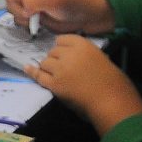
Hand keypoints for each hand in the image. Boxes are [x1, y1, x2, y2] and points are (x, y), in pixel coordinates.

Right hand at [6, 0, 114, 35]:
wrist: (86, 16)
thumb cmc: (73, 1)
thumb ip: (33, 1)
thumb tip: (22, 10)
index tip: (23, 3)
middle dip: (17, 7)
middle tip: (30, 15)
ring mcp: (30, 2)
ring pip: (12, 9)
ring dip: (21, 17)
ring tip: (35, 20)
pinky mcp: (32, 14)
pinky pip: (19, 18)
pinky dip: (24, 23)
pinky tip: (36, 25)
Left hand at [26, 35, 141, 130]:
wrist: (111, 101)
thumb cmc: (113, 82)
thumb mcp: (101, 59)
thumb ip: (85, 55)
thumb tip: (75, 57)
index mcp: (83, 45)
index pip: (62, 39)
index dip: (62, 47)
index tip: (65, 54)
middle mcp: (69, 54)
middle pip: (52, 51)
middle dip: (56, 59)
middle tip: (64, 69)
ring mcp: (59, 69)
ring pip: (45, 62)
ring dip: (49, 68)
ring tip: (57, 75)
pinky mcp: (54, 84)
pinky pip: (38, 75)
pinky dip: (33, 72)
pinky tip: (27, 68)